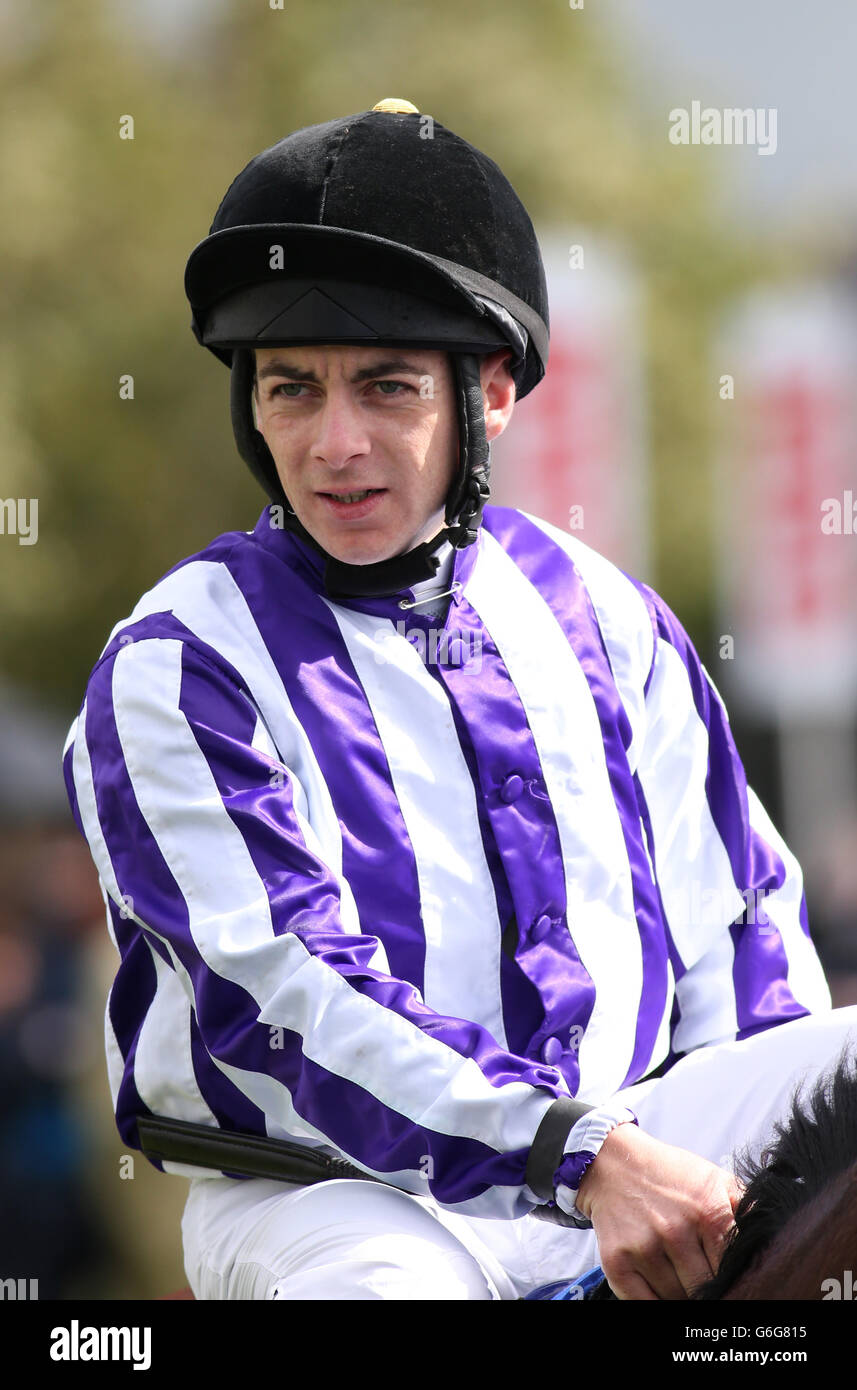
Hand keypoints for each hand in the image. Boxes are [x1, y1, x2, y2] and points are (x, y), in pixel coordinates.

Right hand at [574, 1123, 741, 1299]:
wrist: (611, 1162)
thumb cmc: (669, 1174)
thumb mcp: (714, 1178)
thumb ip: (746, 1207)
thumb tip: (776, 1236)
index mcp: (708, 1211)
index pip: (733, 1270)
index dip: (736, 1280)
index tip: (735, 1283)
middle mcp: (676, 1231)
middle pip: (706, 1290)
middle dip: (709, 1289)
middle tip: (707, 1282)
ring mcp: (644, 1248)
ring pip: (677, 1300)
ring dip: (681, 1294)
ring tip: (681, 1275)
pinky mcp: (617, 1262)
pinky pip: (643, 1305)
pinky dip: (654, 1302)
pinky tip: (660, 1287)